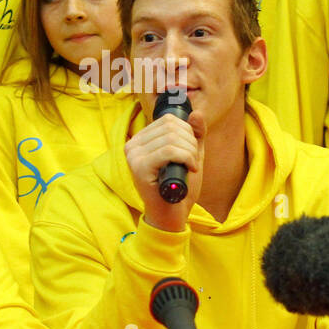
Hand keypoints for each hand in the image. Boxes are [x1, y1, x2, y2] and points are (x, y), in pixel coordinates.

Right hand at [124, 108, 205, 232]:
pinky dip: (186, 158)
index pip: (168, 120)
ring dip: (190, 152)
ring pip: (171, 139)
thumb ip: (195, 134)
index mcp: (141, 140)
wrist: (172, 215)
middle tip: (193, 161)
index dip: (187, 131)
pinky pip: (168, 151)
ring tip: (191, 167)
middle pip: (170, 127)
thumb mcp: (190, 155)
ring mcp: (133, 156)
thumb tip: (196, 113)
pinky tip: (190, 169)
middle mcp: (132, 145)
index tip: (191, 151)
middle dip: (190, 142)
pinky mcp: (139, 168)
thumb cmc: (179, 186)